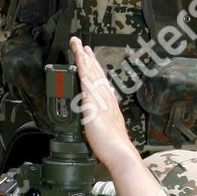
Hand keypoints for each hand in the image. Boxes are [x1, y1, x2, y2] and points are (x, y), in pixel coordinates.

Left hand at [70, 38, 158, 195]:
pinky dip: (83, 67)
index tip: (88, 56)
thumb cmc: (112, 146)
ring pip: (91, 72)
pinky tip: (79, 59)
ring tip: (77, 44)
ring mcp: (100, 98)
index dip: (93, 68)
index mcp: (108, 103)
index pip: (99, 81)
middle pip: (95, 72)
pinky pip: (87, 80)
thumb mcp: (103, 130)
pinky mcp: (93, 102)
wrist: (119, 151)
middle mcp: (105, 97)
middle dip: (88, 57)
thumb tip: (91, 121)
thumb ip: (97, 122)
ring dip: (84, 57)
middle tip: (81, 43)